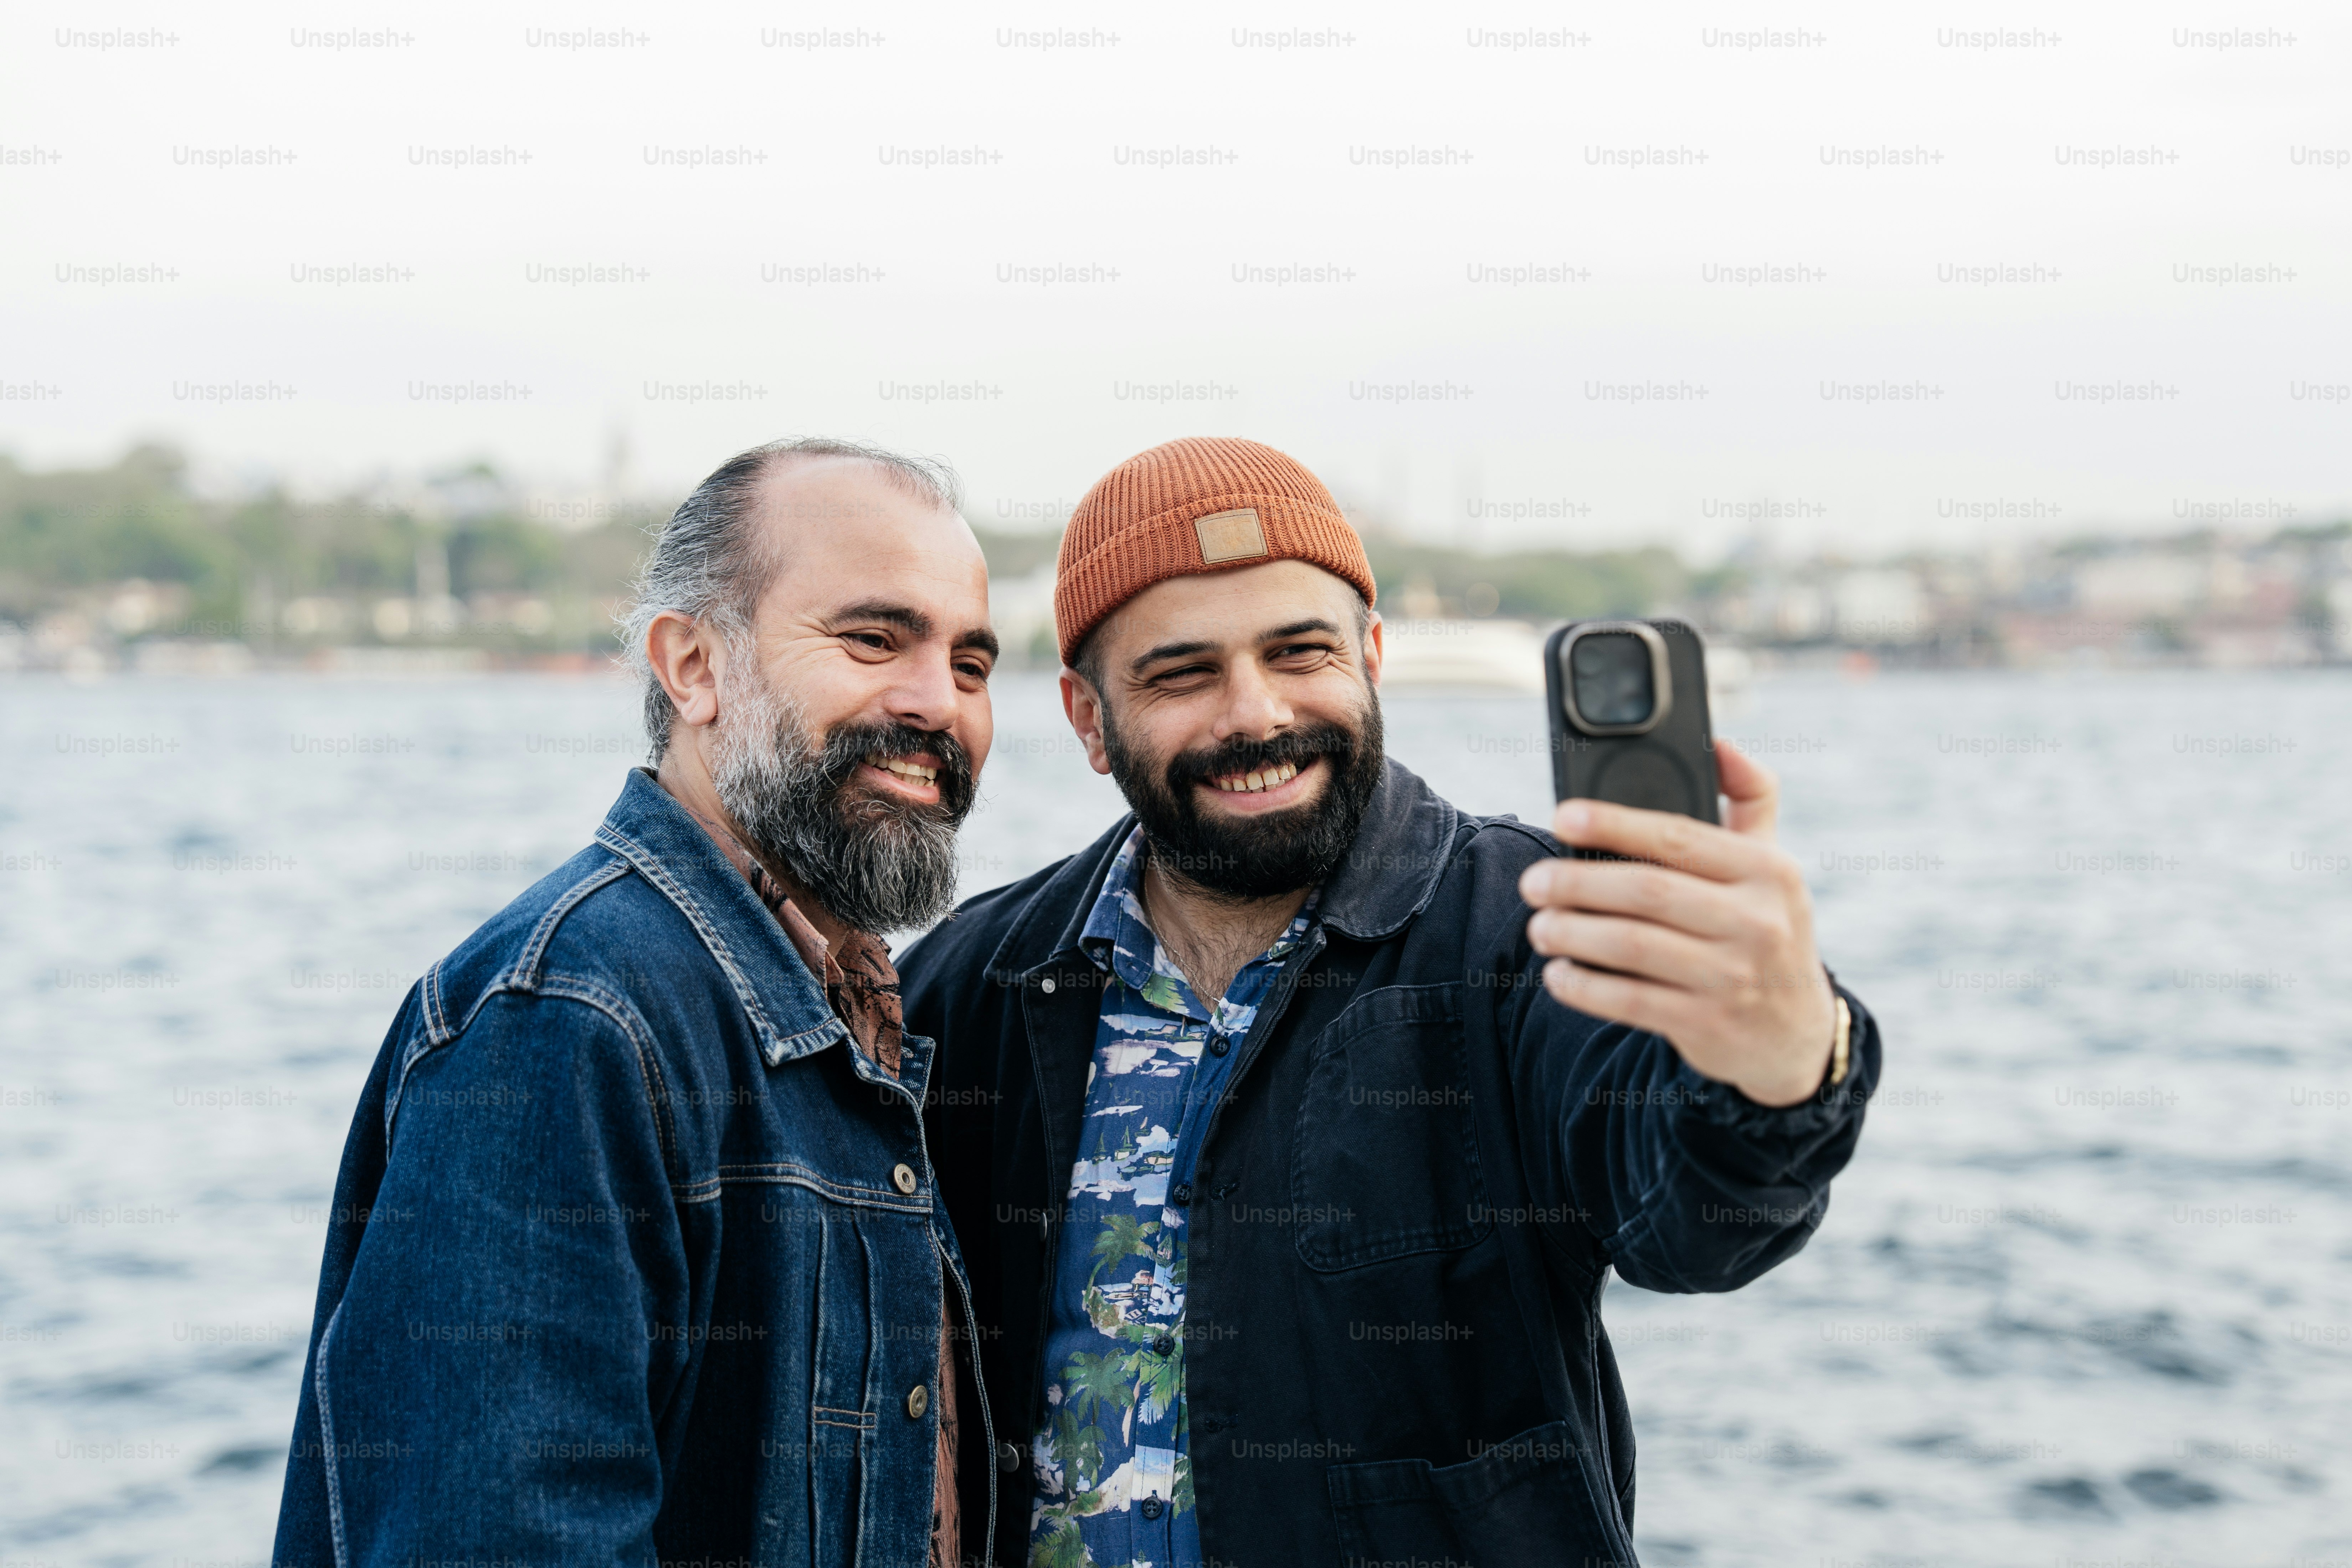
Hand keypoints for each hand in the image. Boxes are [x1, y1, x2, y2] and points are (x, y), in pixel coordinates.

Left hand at [1516, 739, 1836, 1106]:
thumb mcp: (1772, 864)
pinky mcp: (1707, 1024)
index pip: (1677, 836)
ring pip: (1631, 946)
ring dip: (1572, 934)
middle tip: (1532, 883)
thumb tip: (1719, 741)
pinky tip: (1558, 975)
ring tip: (1539, 926)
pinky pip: (1629, 1001)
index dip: (1613, 824)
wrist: (1796, 1033)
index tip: (1561, 817)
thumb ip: (1750, 798)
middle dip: (1576, 884)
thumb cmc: (1766, 929)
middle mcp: (1756, 922)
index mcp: (1768, 871)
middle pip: (1646, 891)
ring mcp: (1733, 976)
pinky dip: (1584, 987)